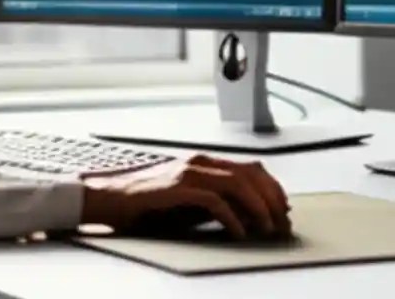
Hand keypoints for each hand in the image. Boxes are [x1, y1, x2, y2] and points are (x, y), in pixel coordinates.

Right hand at [80, 154, 290, 239]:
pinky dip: (232, 218)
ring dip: (258, 207)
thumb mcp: (191, 203)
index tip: (284, 210)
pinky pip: (215, 201)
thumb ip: (218, 203)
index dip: (273, 189)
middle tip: (282, 223)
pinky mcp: (178, 187)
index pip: (253, 168)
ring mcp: (189, 172)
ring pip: (239, 183)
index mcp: (206, 162)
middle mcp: (202, 162)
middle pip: (252, 173)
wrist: (110, 198)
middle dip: (273, 199)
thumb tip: (250, 217)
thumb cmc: (148, 203)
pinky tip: (239, 233)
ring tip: (266, 228)